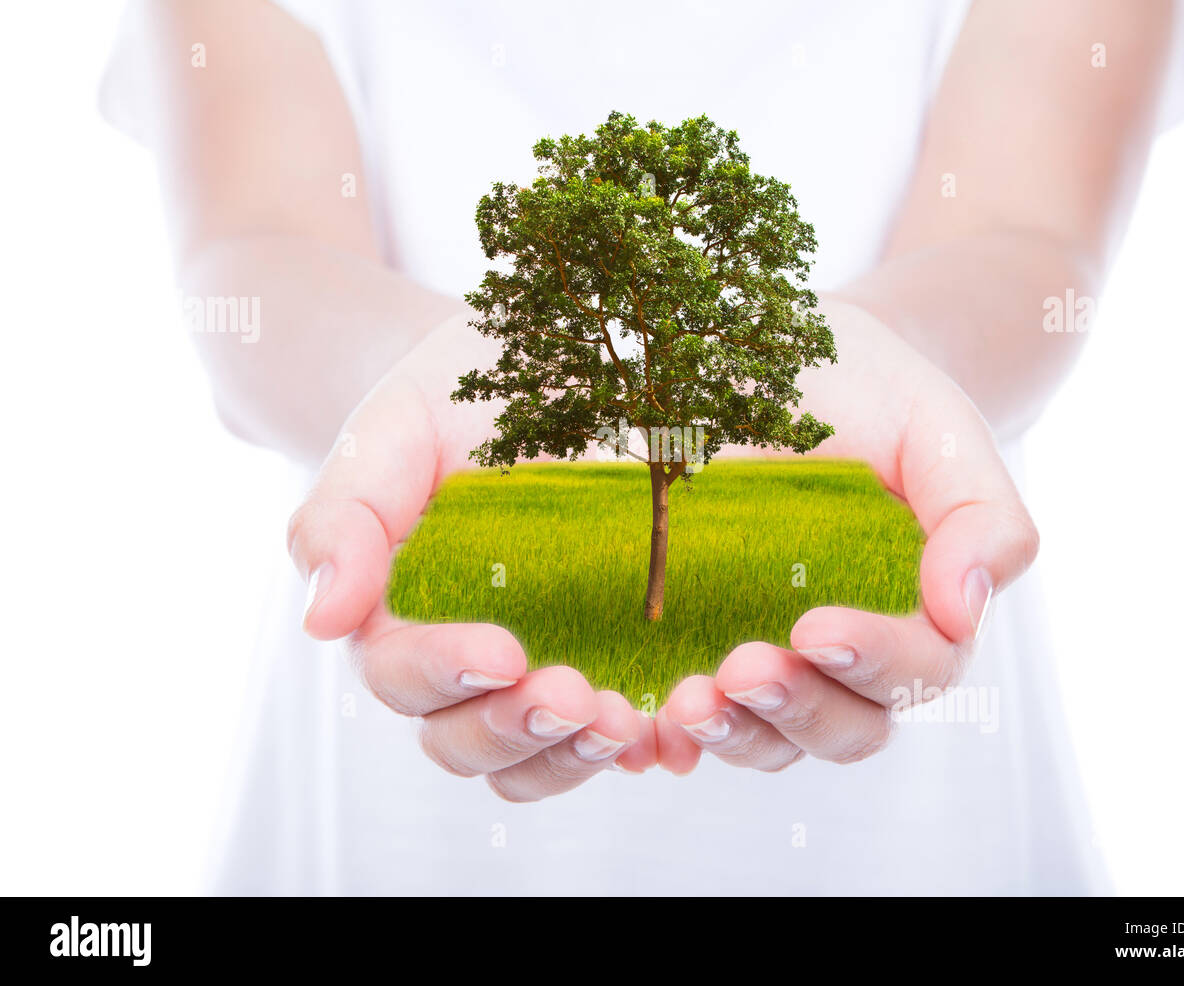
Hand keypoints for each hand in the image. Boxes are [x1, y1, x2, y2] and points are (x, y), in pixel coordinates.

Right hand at [287, 310, 656, 800]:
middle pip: (468, 743)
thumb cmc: (464, 392)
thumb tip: (322, 620)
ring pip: (541, 761)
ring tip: (627, 724)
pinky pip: (627, 735)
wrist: (562, 359)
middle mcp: (469, 662)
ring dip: (578, 755)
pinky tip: (674, 736)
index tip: (503, 652)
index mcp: (401, 615)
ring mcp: (548, 668)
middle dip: (517, 730)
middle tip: (574, 695)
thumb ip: (343, 517)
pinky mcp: (622, 662)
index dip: (445, 672)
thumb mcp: (393, 429)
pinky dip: (649, 747)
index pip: (402, 673)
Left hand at [655, 298, 1039, 772]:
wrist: (774, 354)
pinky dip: (664, 741)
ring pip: (765, 741)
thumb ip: (981, 515)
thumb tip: (965, 610)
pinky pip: (683, 726)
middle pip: (842, 728)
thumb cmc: (869, 395)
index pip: (913, 671)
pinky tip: (637, 732)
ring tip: (686, 705)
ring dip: (730, 735)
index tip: (814, 625)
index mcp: (916, 615)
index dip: (872, 661)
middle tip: (741, 670)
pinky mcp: (691, 651)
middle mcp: (842, 657)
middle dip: (795, 708)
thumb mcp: (938, 430)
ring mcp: (767, 660)